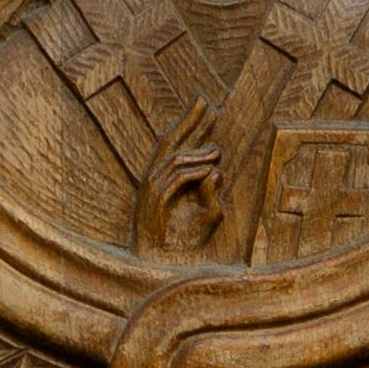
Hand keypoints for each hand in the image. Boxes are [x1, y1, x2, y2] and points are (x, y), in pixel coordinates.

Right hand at [138, 100, 229, 259]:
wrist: (167, 265)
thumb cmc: (187, 242)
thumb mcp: (209, 213)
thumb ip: (214, 192)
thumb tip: (217, 170)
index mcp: (167, 179)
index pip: (180, 146)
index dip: (194, 127)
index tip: (210, 110)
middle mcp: (156, 179)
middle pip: (171, 142)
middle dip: (189, 122)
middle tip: (206, 102)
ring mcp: (151, 189)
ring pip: (174, 160)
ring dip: (197, 153)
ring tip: (217, 150)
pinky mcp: (152, 201)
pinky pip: (174, 180)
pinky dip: (193, 173)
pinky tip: (210, 170)